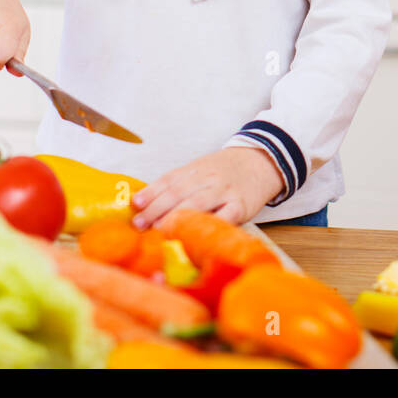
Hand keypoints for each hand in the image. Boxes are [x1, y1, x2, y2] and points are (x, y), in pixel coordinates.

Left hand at [131, 147, 286, 228]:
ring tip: (160, 230)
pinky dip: (208, 226)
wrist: (262, 162)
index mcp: (195, 168)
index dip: (151, 192)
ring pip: (197, 203)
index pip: (169, 179)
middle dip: (157, 208)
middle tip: (140, 224)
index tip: (136, 205)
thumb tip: (145, 204)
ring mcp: (225, 191)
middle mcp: (208, 178)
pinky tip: (195, 235)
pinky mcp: (241, 206)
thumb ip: (179, 184)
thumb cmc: (226, 171)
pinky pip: (223, 217)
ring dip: (176, 218)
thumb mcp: (201, 169)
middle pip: (179, 192)